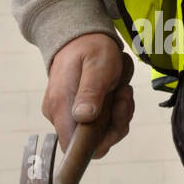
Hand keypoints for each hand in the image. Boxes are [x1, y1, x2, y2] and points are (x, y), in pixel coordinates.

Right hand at [42, 33, 134, 158]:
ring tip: (121, 89)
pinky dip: (117, 110)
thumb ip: (91, 92)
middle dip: (116, 123)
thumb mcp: (97, 66)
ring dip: (120, 114)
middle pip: (92, 141)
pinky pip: (104, 123)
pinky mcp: (79, 113)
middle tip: (122, 96)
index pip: (73, 146)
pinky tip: (118, 92)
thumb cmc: (90, 49)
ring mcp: (69, 115)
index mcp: (61, 106)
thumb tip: (83, 118)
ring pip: (102, 133)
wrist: (82, 37)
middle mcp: (60, 115)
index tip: (114, 122)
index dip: (97, 143)